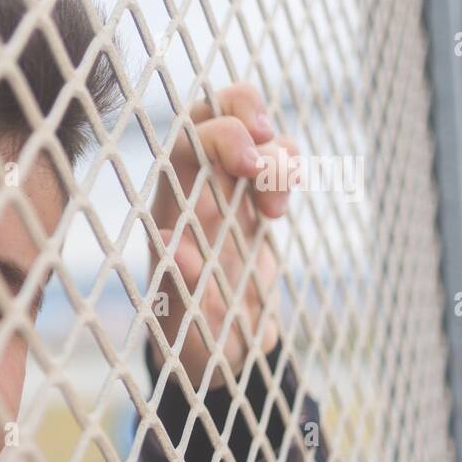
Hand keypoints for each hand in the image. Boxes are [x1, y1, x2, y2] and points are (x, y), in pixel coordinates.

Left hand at [148, 82, 299, 389]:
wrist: (218, 349)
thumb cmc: (191, 336)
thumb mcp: (185, 322)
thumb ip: (183, 288)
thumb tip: (179, 249)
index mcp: (170, 210)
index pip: (185, 144)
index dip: (219, 137)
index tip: (251, 166)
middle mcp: (195, 190)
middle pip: (214, 112)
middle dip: (248, 113)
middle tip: (266, 162)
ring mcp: (228, 191)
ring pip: (253, 130)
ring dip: (279, 152)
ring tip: (277, 208)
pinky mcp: (256, 202)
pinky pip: (276, 159)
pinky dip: (290, 167)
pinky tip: (282, 205)